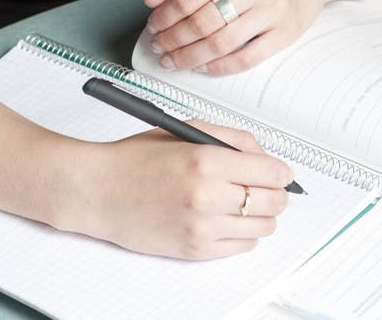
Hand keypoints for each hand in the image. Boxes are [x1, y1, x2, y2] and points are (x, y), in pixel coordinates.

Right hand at [64, 122, 290, 258]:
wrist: (99, 191)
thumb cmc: (137, 158)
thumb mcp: (186, 131)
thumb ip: (231, 138)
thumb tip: (264, 154)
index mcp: (206, 160)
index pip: (270, 172)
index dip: (282, 171)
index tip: (281, 171)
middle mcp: (207, 196)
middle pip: (272, 201)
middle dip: (277, 192)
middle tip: (268, 186)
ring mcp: (201, 227)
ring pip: (262, 227)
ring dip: (263, 214)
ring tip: (247, 202)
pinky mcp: (194, 250)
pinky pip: (242, 247)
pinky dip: (245, 233)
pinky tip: (230, 218)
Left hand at [143, 0, 330, 74]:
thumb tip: (154, 1)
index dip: (165, 17)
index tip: (154, 26)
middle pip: (202, 22)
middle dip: (173, 40)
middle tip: (159, 46)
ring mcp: (274, 10)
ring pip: (221, 43)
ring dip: (190, 57)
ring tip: (174, 60)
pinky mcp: (288, 31)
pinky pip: (248, 58)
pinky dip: (221, 67)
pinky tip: (205, 66)